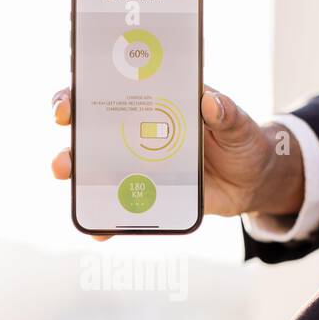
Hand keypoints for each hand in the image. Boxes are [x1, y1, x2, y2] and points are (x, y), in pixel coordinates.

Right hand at [49, 86, 304, 238]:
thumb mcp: (239, 124)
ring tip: (68, 179)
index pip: (108, 89)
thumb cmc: (243, 141)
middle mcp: (137, 130)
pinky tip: (97, 230)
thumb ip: (226, 113)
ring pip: (97, 167)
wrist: (254, 180)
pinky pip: (119, 207)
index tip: (69, 102)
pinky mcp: (148, 194)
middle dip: (71, 138)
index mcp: (155, 101)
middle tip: (64, 152)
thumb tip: (211, 102)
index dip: (81, 92)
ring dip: (77, 174)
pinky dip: (105, 220)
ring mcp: (139, 164)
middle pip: (92, 129)